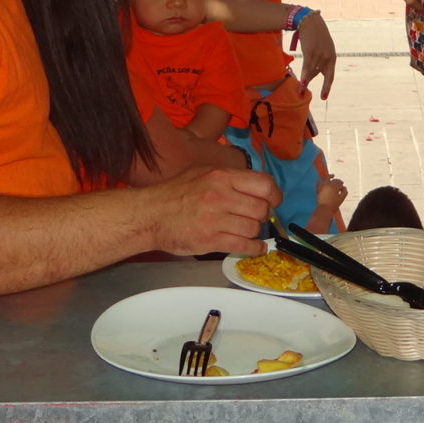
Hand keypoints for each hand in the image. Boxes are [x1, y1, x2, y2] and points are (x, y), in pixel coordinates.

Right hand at [144, 166, 280, 256]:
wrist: (149, 215)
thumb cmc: (175, 193)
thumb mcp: (202, 173)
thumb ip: (229, 179)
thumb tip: (258, 187)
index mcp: (221, 176)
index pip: (263, 184)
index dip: (273, 195)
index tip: (272, 201)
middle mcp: (220, 196)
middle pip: (261, 209)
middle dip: (263, 215)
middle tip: (254, 217)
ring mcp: (215, 220)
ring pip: (254, 228)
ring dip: (254, 232)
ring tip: (246, 230)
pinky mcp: (211, 241)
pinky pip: (244, 246)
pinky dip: (254, 249)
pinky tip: (254, 248)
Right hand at [293, 11, 335, 99]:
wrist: (310, 21)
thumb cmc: (315, 35)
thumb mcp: (322, 48)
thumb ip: (320, 61)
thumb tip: (311, 74)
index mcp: (332, 57)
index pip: (330, 74)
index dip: (327, 85)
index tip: (324, 95)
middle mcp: (328, 57)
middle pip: (326, 76)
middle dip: (325, 88)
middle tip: (323, 97)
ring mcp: (320, 55)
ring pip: (312, 72)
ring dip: (305, 83)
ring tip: (300, 91)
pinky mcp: (311, 52)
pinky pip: (307, 67)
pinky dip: (304, 76)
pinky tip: (302, 84)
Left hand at [315, 174, 347, 207]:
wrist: (324, 209)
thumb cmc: (333, 205)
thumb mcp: (341, 199)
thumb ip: (344, 192)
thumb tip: (344, 187)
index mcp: (334, 187)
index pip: (339, 183)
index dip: (341, 184)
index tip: (342, 186)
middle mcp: (328, 185)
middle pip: (334, 180)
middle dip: (338, 181)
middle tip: (340, 183)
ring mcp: (322, 186)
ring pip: (326, 178)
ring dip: (330, 177)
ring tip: (332, 176)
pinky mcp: (318, 189)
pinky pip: (319, 182)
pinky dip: (322, 180)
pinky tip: (324, 181)